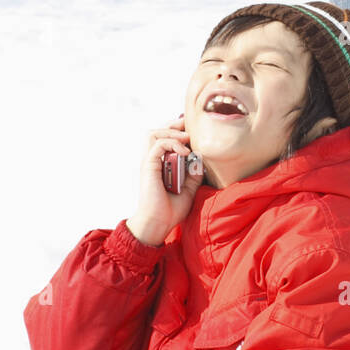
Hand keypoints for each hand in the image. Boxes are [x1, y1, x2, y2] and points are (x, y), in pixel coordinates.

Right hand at [126, 115, 203, 246]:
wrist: (159, 223)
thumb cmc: (171, 210)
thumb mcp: (190, 190)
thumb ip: (194, 175)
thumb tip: (201, 160)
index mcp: (161, 165)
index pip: (166, 139)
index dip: (178, 132)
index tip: (194, 133)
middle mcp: (153, 161)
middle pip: (158, 132)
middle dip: (174, 126)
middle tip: (190, 127)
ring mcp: (150, 163)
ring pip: (155, 134)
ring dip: (172, 132)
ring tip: (187, 138)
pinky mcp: (148, 166)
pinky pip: (159, 145)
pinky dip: (172, 143)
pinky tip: (185, 152)